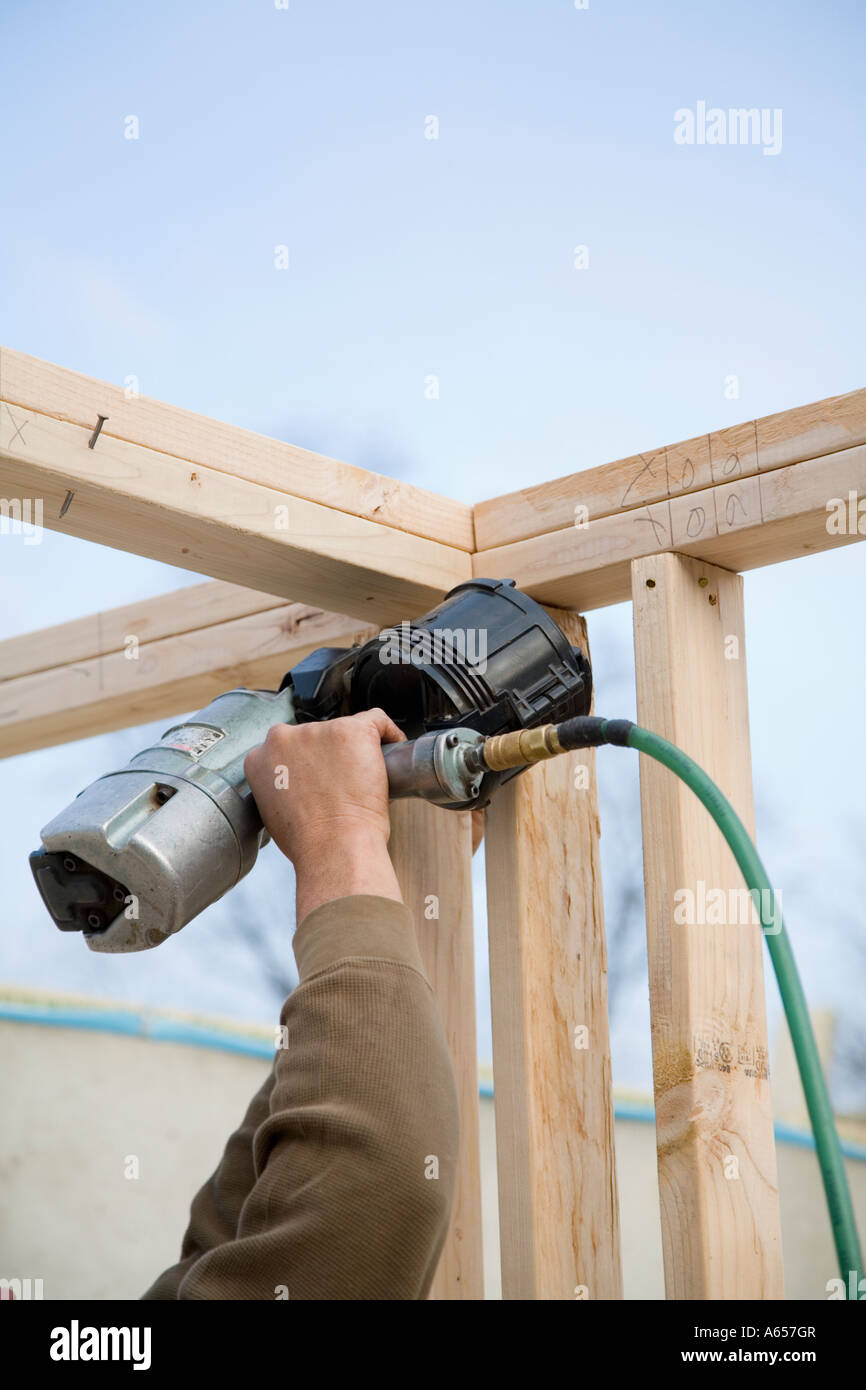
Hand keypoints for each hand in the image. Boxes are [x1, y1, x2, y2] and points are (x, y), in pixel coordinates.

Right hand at [244, 709, 405, 921]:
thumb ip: (280, 788)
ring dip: (355, 750)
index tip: (321, 779)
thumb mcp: (275, 814)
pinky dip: (388, 733)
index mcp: (260, 757)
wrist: (335, 847)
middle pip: (314, 737)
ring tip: (365, 780)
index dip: (308, 764)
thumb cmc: (310, 842)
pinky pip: (376, 720)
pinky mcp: (352, 729)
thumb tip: (298, 786)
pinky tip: (392, 749)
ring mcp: (318, 731)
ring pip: (344, 730)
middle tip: (345, 782)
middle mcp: (283, 737)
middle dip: (329, 755)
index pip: (287, 748)